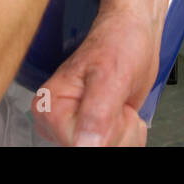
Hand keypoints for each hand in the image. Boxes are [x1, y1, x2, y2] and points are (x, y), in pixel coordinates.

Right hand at [32, 9, 160, 146]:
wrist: (132, 32)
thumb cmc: (119, 41)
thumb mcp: (111, 76)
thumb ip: (97, 113)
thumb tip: (84, 145)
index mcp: (50, 108)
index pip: (80, 147)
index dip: (108, 132)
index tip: (112, 105)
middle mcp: (57, 122)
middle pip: (94, 151)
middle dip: (119, 134)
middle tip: (118, 102)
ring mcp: (75, 128)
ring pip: (109, 151)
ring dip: (127, 134)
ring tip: (120, 104)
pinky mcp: (91, 132)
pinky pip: (117, 148)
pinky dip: (129, 135)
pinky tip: (123, 112)